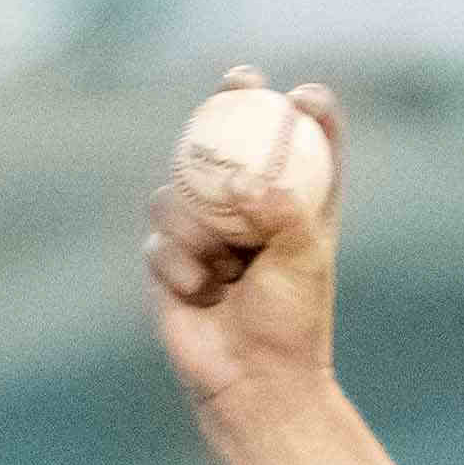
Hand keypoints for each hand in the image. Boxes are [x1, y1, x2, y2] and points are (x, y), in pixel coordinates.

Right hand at [146, 70, 347, 412]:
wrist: (252, 384)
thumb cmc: (291, 325)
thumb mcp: (304, 261)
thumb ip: (285, 213)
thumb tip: (251, 181)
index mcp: (295, 212)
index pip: (303, 149)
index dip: (303, 113)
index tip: (301, 96)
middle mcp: (247, 215)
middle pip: (232, 143)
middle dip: (231, 102)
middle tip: (238, 80)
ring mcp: (203, 234)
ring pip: (180, 190)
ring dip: (198, 221)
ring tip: (224, 266)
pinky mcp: (168, 261)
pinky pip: (159, 239)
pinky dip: (180, 264)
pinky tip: (200, 293)